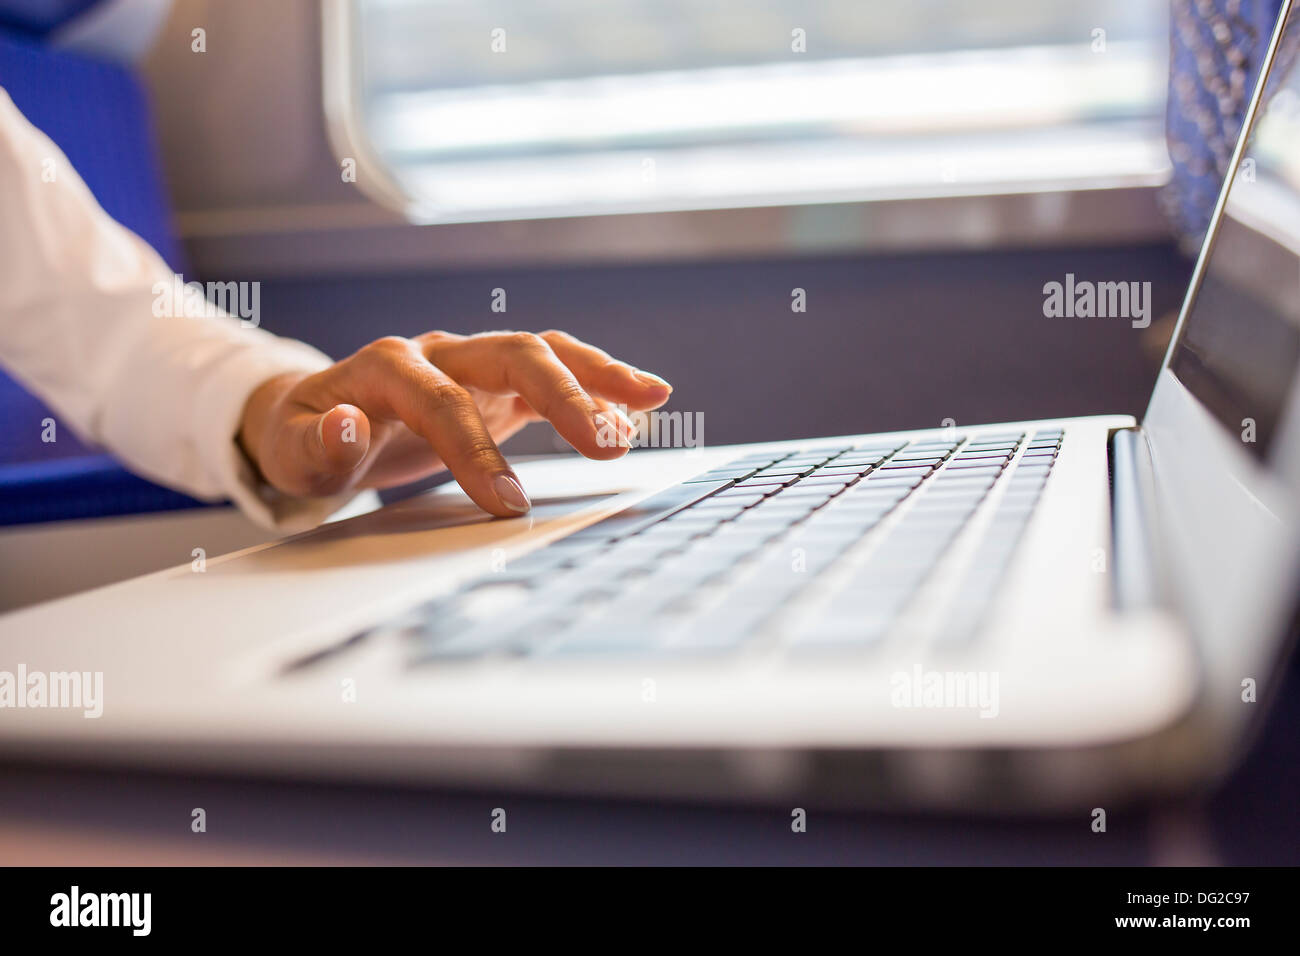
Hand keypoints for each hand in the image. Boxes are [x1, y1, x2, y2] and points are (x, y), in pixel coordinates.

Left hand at [237, 330, 671, 515]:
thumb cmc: (306, 436)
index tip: (509, 502)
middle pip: (512, 354)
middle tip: (607, 444)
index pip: (441, 401)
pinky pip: (554, 371)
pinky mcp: (498, 381)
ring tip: (651, 400)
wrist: (316, 413)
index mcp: (386, 366)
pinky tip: (638, 409)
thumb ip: (315, 445)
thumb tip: (346, 425)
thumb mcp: (290, 451)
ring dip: (597, 375)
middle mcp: (438, 351)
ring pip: (544, 351)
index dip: (476, 450)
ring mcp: (473, 361)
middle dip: (563, 396)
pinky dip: (597, 385)